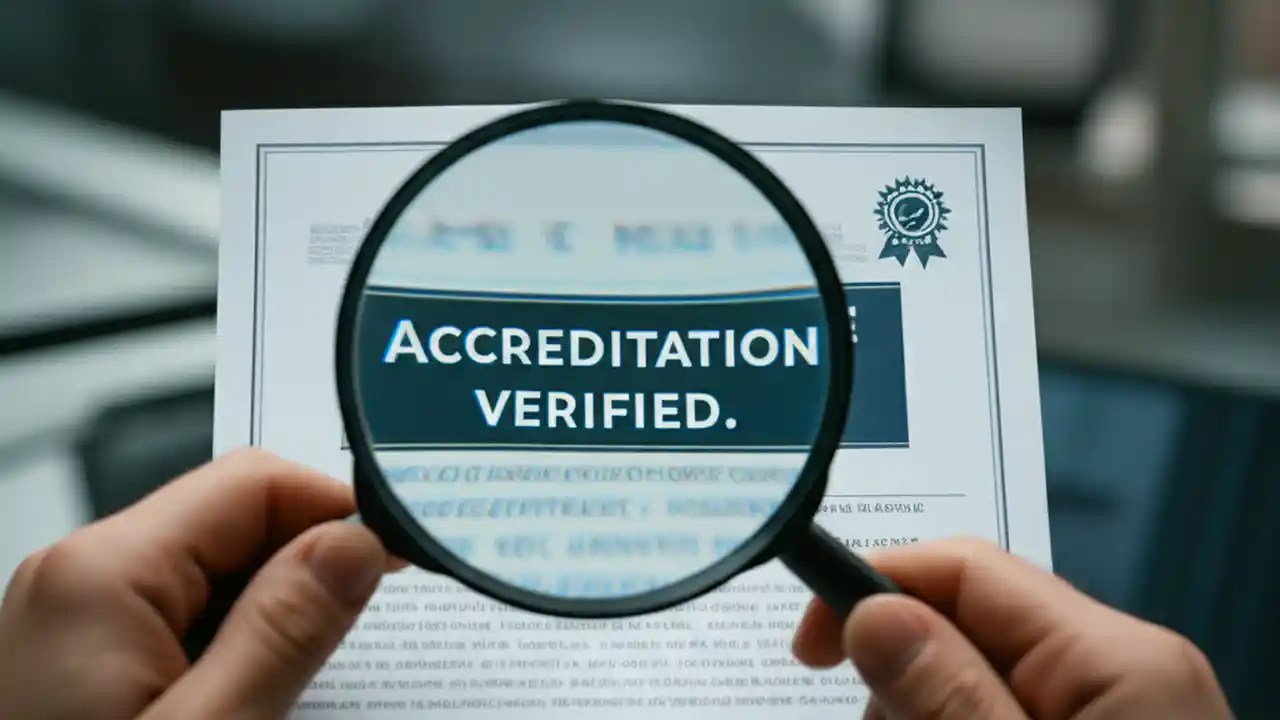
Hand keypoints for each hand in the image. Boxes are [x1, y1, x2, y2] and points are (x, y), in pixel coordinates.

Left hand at [0, 448, 394, 719]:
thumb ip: (284, 631)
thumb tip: (354, 544)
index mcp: (102, 576)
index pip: (252, 484)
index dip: (336, 510)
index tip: (402, 560)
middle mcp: (78, 581)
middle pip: (233, 523)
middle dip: (309, 567)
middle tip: (367, 636)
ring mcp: (75, 622)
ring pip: (215, 575)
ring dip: (277, 613)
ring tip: (308, 686)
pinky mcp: (82, 662)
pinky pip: (183, 621)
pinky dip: (238, 647)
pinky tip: (259, 700)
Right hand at [792, 538, 1232, 718]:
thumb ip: (951, 700)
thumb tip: (875, 613)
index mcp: (1115, 660)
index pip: (968, 569)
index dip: (876, 588)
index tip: (807, 651)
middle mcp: (1117, 674)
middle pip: (960, 632)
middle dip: (899, 692)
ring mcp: (1107, 717)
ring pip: (964, 689)